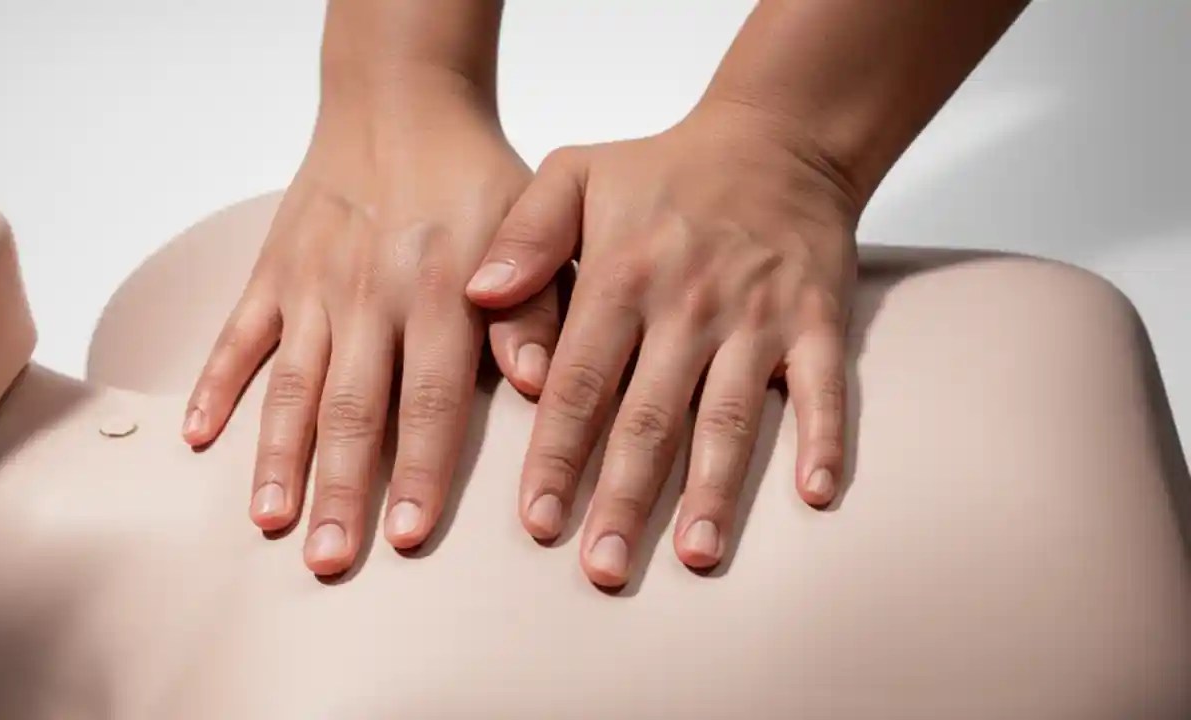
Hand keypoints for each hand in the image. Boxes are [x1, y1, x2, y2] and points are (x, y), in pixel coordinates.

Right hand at [183, 86, 554, 574]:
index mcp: (441, 291)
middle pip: (354, 410)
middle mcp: (372, 295)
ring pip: (291, 384)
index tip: (406, 538)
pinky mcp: (273, 270)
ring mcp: (314, 285)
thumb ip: (536, 308)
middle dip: (341, 491)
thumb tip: (536, 383)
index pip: (431, 400)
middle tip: (329, 561)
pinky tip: (198, 438)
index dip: (420, 472)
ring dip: (277, 457)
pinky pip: (237, 334)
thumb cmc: (476, 179)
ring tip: (270, 522)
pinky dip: (215, 384)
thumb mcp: (530, 227)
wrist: (401, 104)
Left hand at [467, 103, 859, 586]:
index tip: (536, 523)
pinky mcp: (817, 322)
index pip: (578, 382)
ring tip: (696, 557)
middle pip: (649, 417)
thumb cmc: (663, 169)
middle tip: (603, 569)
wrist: (775, 139)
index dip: (556, 455)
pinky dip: (822, 439)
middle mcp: (688, 304)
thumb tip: (475, 293)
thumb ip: (523, 233)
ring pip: (730, 418)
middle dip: (624, 499)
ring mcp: (757, 318)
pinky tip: (814, 496)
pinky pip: (825, 388)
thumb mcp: (575, 172)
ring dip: (714, 491)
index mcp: (621, 275)